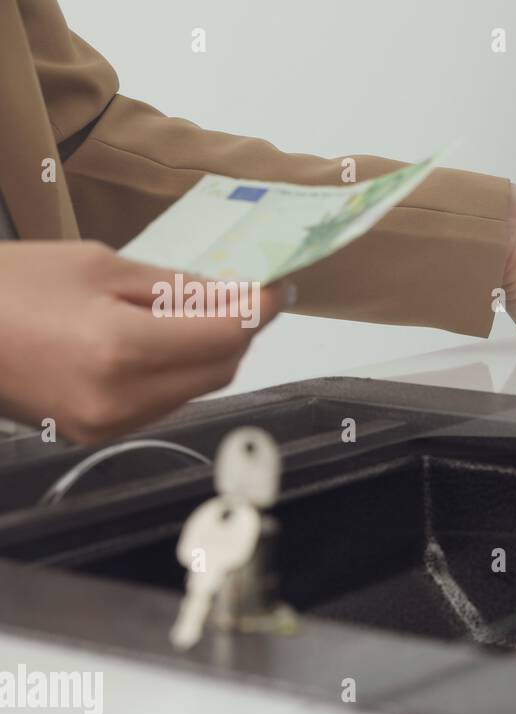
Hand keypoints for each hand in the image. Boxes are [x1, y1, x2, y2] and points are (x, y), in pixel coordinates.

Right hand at [0, 241, 288, 443]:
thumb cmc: (5, 287)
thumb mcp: (98, 267)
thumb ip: (176, 287)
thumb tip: (234, 296)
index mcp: (120, 350)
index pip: (226, 338)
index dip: (260, 311)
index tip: (278, 290)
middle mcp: (119, 399)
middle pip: (220, 370)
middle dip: (239, 332)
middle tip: (246, 297)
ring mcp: (107, 424)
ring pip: (195, 389)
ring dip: (210, 353)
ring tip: (200, 312)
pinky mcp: (95, 433)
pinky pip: (162, 402)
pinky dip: (177, 372)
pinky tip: (165, 340)